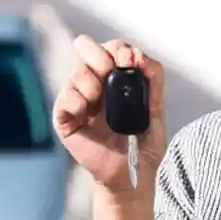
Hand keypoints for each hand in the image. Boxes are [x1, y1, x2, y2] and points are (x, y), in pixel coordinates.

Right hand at [52, 35, 166, 194]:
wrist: (132, 174)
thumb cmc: (144, 142)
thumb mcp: (156, 108)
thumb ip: (154, 79)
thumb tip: (139, 56)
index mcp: (114, 77)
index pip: (109, 46)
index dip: (118, 49)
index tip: (129, 63)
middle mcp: (93, 83)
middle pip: (84, 46)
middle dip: (98, 56)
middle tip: (110, 74)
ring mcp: (77, 99)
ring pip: (75, 71)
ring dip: (90, 82)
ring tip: (100, 103)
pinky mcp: (64, 118)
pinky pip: (64, 98)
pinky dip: (76, 101)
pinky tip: (87, 114)